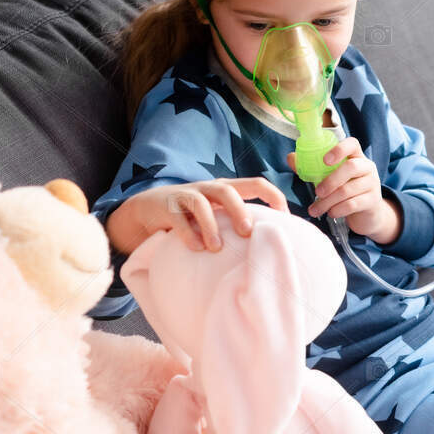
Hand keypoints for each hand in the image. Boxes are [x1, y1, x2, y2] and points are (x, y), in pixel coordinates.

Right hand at [106, 178, 286, 255]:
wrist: (149, 209)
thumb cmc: (193, 217)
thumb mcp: (218, 215)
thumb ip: (237, 223)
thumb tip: (271, 244)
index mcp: (226, 189)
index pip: (256, 184)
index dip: (273, 197)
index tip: (285, 218)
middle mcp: (208, 189)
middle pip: (228, 191)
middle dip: (240, 210)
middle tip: (247, 233)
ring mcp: (186, 195)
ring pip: (201, 202)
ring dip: (211, 226)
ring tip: (216, 248)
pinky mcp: (167, 206)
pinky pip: (178, 218)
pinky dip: (188, 234)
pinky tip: (196, 248)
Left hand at [295, 139, 400, 244]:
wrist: (367, 214)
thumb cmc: (345, 191)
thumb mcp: (330, 177)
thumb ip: (311, 167)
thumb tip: (291, 157)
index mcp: (356, 157)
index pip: (352, 144)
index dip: (339, 149)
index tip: (325, 160)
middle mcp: (367, 167)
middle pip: (351, 167)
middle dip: (330, 181)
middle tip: (316, 192)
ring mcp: (372, 184)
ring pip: (349, 190)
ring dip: (328, 201)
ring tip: (316, 209)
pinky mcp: (373, 201)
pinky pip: (353, 204)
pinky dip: (338, 210)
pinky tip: (330, 213)